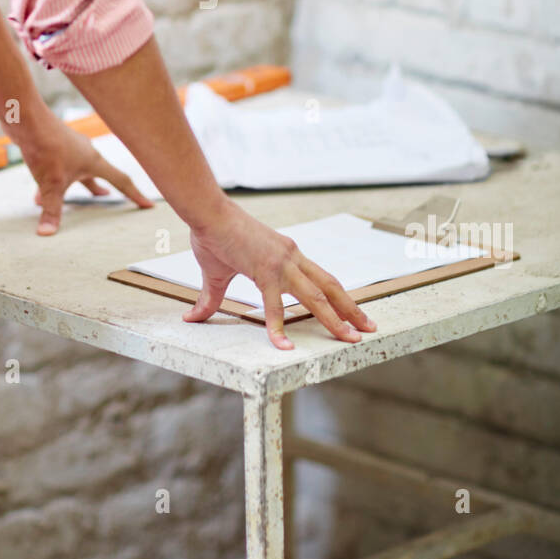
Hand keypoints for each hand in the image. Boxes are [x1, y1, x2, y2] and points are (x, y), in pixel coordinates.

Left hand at [15, 109, 155, 235]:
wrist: (27, 120)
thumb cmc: (46, 148)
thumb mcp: (51, 184)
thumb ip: (51, 209)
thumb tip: (47, 233)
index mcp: (94, 162)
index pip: (121, 181)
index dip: (135, 195)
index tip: (148, 205)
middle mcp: (86, 153)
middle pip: (100, 174)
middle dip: (102, 188)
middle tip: (108, 198)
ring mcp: (71, 147)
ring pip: (77, 171)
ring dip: (77, 185)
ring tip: (74, 198)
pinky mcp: (55, 144)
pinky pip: (60, 167)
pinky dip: (55, 180)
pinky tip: (37, 195)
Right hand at [185, 199, 376, 350]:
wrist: (206, 212)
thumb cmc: (213, 235)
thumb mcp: (216, 273)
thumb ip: (211, 298)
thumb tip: (192, 317)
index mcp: (287, 256)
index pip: (320, 279)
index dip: (338, 297)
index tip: (351, 313)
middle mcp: (291, 257)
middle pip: (330, 287)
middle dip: (350, 309)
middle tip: (368, 328)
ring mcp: (282, 262)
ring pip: (316, 296)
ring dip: (335, 318)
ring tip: (350, 338)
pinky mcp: (265, 268)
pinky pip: (274, 303)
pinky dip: (279, 326)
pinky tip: (284, 346)